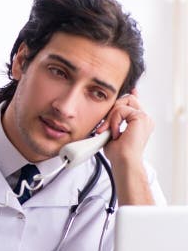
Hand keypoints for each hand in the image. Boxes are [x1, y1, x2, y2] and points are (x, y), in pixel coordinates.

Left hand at [95, 89, 154, 204]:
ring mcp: (144, 118)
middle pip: (127, 98)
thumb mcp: (112, 132)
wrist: (123, 162)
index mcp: (140, 122)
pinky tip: (115, 132)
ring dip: (110, 117)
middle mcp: (145, 119)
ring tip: (109, 131)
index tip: (130, 89)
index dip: (131, 94)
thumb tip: (109, 112)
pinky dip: (113, 120)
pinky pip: (120, 110)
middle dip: (111, 110)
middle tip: (104, 127)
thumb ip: (113, 120)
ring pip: (122, 103)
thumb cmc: (118, 153)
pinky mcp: (141, 118)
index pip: (135, 102)